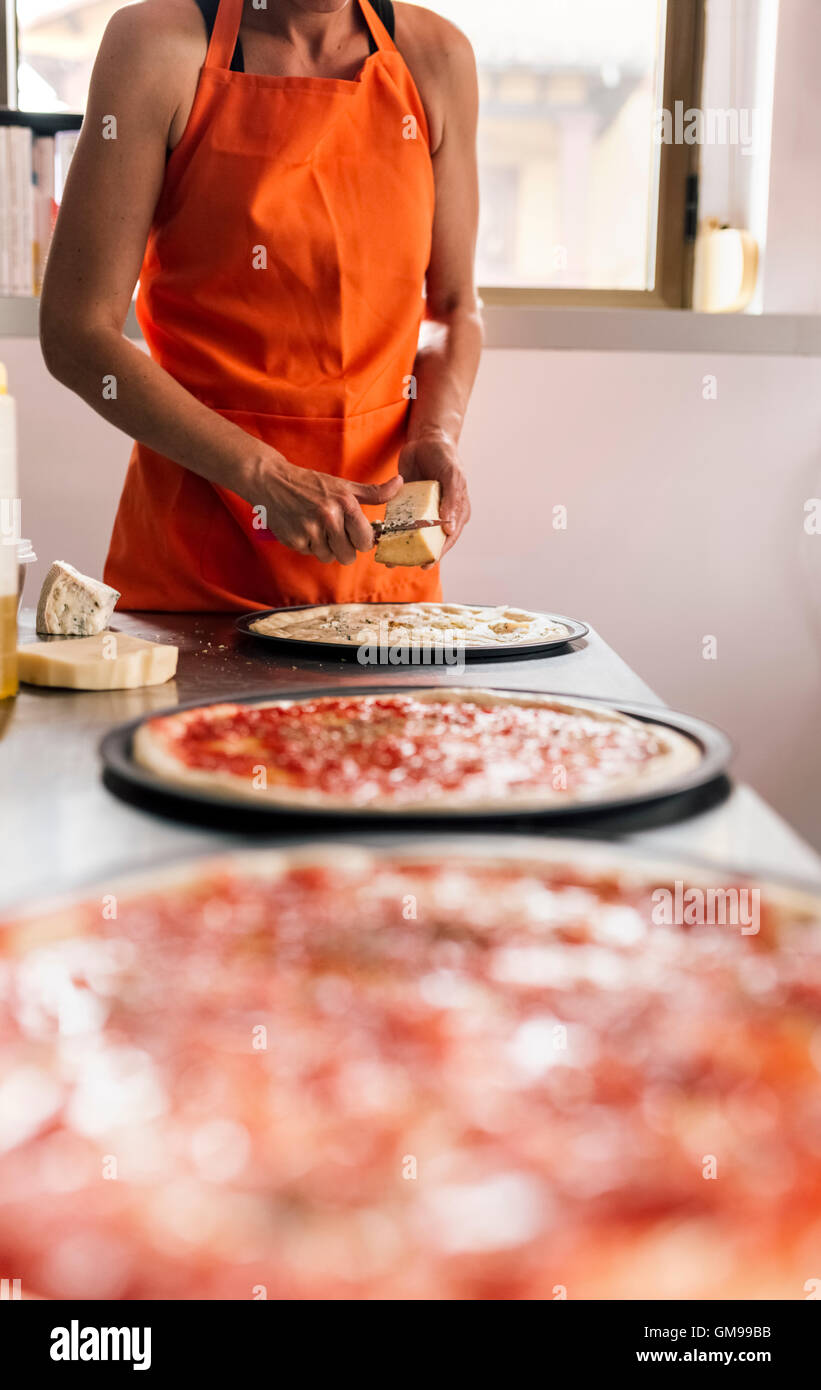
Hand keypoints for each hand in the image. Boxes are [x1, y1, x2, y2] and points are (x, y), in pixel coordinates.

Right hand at [248, 455, 402, 563]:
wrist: (273, 482)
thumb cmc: (312, 484)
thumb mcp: (344, 485)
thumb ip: (374, 492)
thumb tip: (400, 483)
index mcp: (345, 503)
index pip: (365, 541)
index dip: (362, 541)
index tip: (356, 535)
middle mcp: (328, 517)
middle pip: (348, 556)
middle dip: (345, 549)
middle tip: (336, 533)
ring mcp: (310, 530)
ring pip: (329, 557)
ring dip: (326, 548)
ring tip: (318, 528)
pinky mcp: (294, 540)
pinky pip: (311, 554)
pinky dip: (309, 545)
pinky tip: (304, 528)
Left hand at [398, 433, 470, 565]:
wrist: (427, 440)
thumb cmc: (445, 457)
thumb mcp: (452, 475)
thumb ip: (452, 499)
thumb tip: (449, 527)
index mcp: (457, 511)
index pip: (449, 538)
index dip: (438, 552)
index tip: (426, 563)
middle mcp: (441, 515)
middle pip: (429, 541)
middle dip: (415, 554)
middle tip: (398, 563)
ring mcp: (424, 511)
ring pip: (414, 534)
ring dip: (401, 546)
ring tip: (387, 558)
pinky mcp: (409, 505)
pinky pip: (401, 521)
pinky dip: (392, 530)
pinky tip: (380, 539)